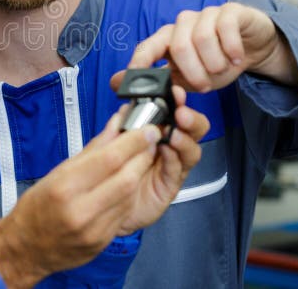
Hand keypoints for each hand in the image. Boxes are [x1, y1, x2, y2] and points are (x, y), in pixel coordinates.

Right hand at [0, 88, 208, 287]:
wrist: (25, 248)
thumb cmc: (36, 207)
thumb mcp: (56, 173)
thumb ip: (91, 151)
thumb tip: (116, 126)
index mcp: (65, 187)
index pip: (109, 159)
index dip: (134, 142)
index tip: (147, 130)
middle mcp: (80, 210)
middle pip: (126, 178)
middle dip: (143, 156)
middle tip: (152, 140)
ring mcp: (94, 230)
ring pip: (130, 196)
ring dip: (140, 174)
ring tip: (143, 159)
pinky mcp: (102, 242)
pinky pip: (124, 213)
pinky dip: (130, 195)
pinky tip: (129, 184)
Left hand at [111, 86, 208, 233]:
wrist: (104, 205)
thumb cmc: (111, 171)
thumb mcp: (109, 146)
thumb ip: (118, 128)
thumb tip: (125, 108)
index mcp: (156, 132)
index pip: (174, 112)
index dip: (177, 101)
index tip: (175, 92)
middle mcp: (169, 146)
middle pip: (193, 129)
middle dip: (190, 118)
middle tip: (181, 113)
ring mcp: (172, 165)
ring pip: (191, 149)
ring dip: (185, 138)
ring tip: (174, 133)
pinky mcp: (170, 184)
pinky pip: (179, 169)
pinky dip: (175, 158)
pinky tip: (167, 151)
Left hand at [112, 3, 297, 92]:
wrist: (252, 47)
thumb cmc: (216, 61)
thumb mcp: (186, 78)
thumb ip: (158, 82)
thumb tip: (117, 83)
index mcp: (168, 39)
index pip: (147, 47)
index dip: (140, 62)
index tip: (138, 80)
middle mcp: (183, 23)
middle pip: (179, 46)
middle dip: (193, 73)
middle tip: (203, 87)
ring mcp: (207, 14)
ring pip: (202, 39)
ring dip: (214, 63)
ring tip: (221, 70)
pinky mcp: (230, 11)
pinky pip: (226, 28)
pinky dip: (232, 50)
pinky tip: (236, 59)